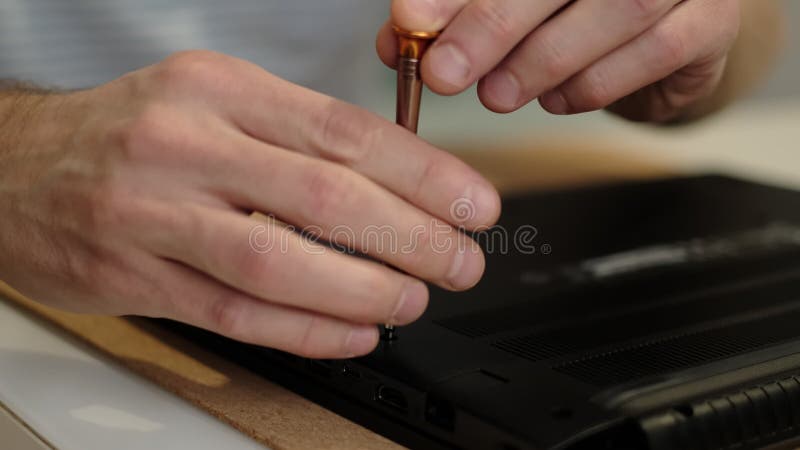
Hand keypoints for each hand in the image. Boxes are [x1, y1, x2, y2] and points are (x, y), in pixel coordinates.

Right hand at [0, 51, 499, 357]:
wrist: (16, 166)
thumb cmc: (132, 134)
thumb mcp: (212, 102)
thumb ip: (292, 136)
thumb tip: (391, 181)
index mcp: (220, 90)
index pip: (345, 132)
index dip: (423, 174)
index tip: (472, 204)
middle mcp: (188, 145)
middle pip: (325, 197)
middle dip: (411, 237)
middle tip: (459, 261)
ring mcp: (154, 213)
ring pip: (280, 261)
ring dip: (363, 289)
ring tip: (413, 300)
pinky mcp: (133, 275)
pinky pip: (237, 312)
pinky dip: (306, 329)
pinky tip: (351, 332)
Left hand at [378, 0, 740, 121]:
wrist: (666, 34)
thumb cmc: (575, 13)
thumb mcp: (509, 9)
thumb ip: (456, 17)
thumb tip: (400, 40)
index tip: (410, 21)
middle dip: (492, 25)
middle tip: (445, 73)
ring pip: (617, 9)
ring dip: (543, 61)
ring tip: (498, 96)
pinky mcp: (713, 20)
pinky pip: (656, 51)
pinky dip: (596, 83)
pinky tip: (558, 100)